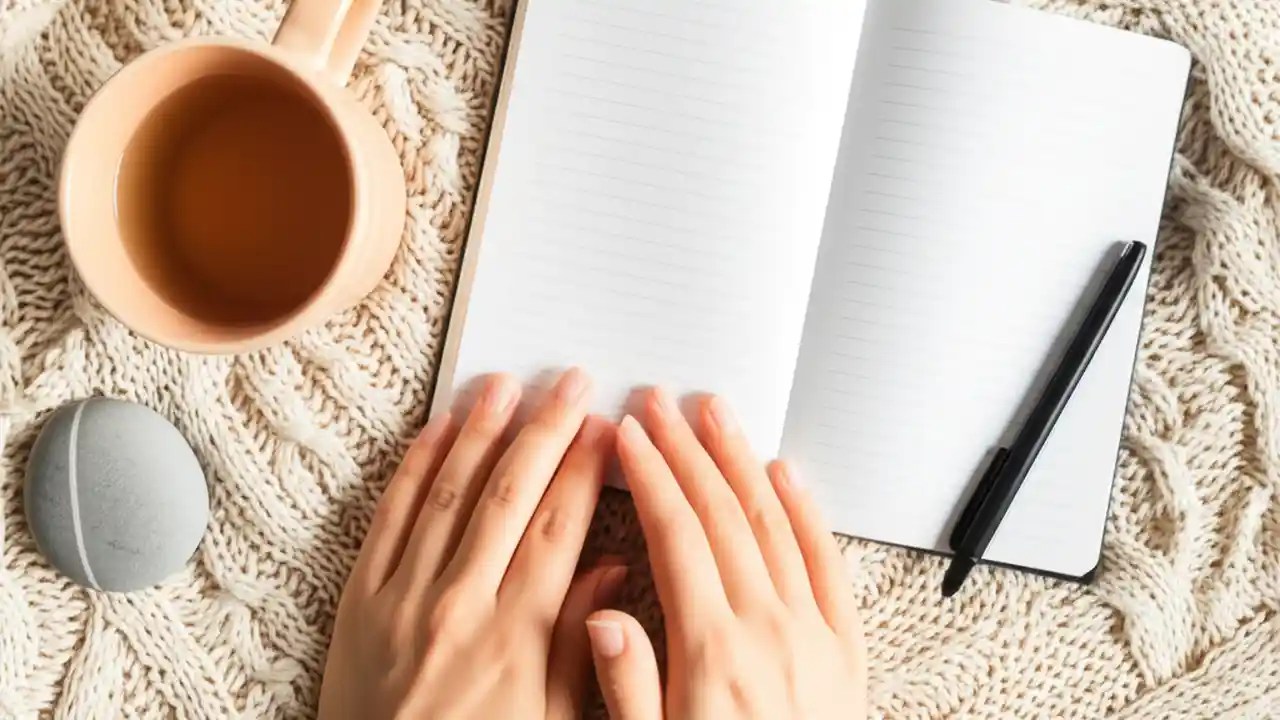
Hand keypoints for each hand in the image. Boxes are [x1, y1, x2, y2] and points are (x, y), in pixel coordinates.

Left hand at [319, 369, 623, 718]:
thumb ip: (583, 644)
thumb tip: (613, 567)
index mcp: (515, 637)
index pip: (559, 526)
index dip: (585, 469)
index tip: (605, 428)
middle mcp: (459, 605)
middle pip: (510, 494)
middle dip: (545, 428)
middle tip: (571, 383)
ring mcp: (402, 598)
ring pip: (448, 491)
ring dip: (480, 431)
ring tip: (506, 385)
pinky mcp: (359, 601)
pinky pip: (388, 517)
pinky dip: (413, 468)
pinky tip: (437, 430)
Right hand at [587, 389, 866, 718]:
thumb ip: (630, 684)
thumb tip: (603, 614)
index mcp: (713, 651)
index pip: (676, 535)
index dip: (649, 476)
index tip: (629, 437)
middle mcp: (768, 628)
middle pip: (722, 513)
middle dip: (685, 450)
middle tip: (661, 405)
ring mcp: (813, 632)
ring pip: (774, 522)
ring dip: (740, 461)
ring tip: (716, 416)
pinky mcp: (845, 646)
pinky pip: (827, 561)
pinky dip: (808, 510)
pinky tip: (787, 473)